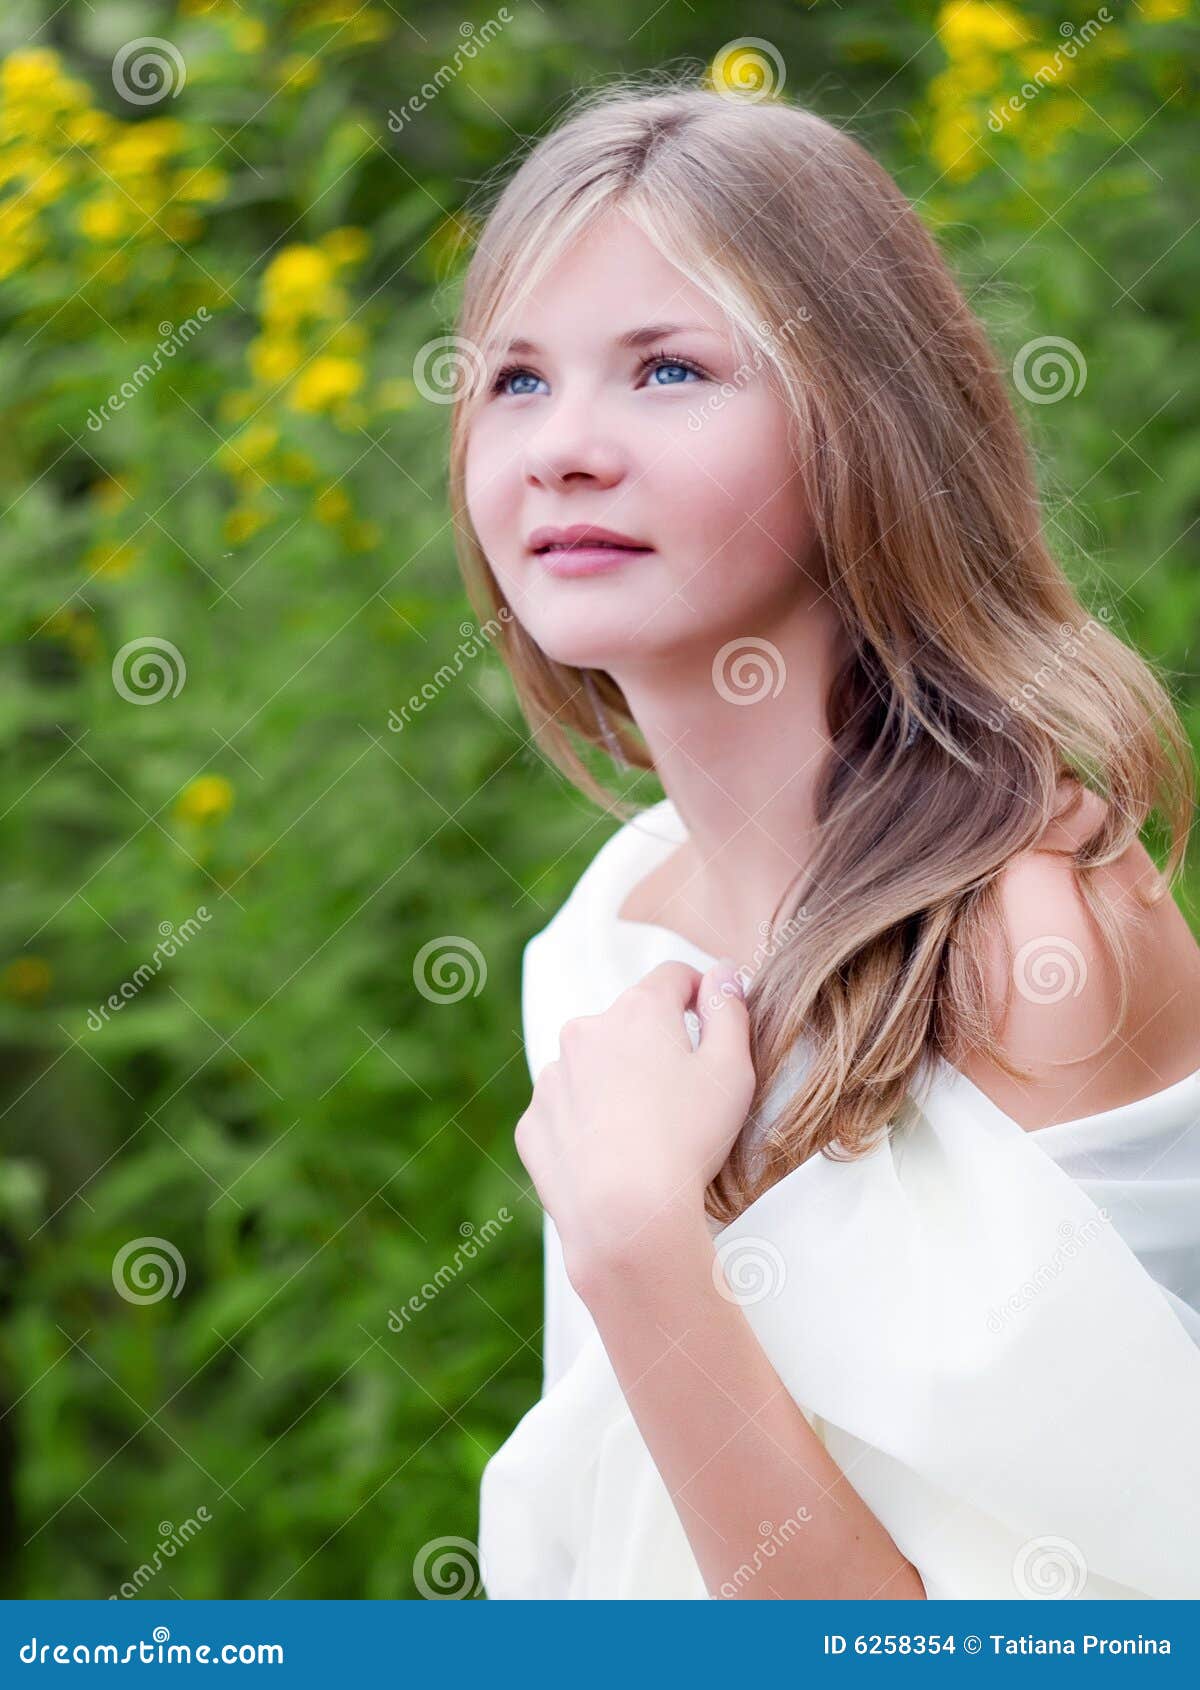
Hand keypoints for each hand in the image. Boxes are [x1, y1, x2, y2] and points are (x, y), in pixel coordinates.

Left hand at [514, 958, 755, 1284]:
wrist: (624, 1215)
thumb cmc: (688, 1139)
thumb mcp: (732, 1069)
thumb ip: (729, 1011)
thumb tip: (722, 973)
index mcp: (638, 1011)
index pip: (673, 977)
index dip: (699, 994)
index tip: (709, 1022)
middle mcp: (585, 1032)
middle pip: (628, 1022)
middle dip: (654, 1045)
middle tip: (682, 1095)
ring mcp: (552, 1078)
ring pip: (592, 1066)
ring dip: (616, 1083)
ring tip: (645, 1133)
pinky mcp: (533, 1122)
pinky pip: (565, 1110)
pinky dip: (586, 1124)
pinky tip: (611, 1156)